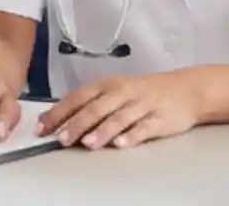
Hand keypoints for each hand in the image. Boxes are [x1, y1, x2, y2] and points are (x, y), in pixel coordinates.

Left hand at [36, 71, 201, 149]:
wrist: (185, 89)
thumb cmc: (143, 92)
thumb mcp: (116, 92)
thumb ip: (91, 105)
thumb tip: (60, 122)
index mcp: (108, 85)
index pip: (78, 97)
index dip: (59, 112)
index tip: (42, 127)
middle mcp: (122, 92)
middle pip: (96, 108)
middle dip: (77, 123)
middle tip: (62, 139)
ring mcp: (141, 105)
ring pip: (119, 118)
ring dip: (102, 131)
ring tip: (88, 144)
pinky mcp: (159, 118)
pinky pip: (144, 127)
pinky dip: (132, 135)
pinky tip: (121, 143)